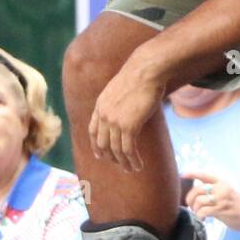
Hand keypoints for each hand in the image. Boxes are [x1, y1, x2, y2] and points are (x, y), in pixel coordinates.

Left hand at [89, 54, 166, 172]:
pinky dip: (133, 160)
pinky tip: (138, 165)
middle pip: (103, 144)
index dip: (96, 145)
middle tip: (120, 166)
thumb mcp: (120, 89)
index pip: (93, 131)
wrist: (146, 70)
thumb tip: (125, 110)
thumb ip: (117, 102)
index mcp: (100, 105)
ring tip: (132, 169)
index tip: (100, 156)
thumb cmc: (139, 76)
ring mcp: (115, 121)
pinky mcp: (129, 126)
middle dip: (111, 157)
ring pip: (116, 150)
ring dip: (124, 162)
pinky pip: (128, 149)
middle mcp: (104, 115)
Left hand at [183, 171, 239, 232]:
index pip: (205, 175)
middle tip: (190, 206)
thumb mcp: (226, 194)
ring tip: (198, 213)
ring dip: (195, 209)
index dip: (193, 174)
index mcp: (223, 183)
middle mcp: (222, 189)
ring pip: (199, 201)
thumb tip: (196, 189)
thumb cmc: (236, 207)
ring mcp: (223, 199)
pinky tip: (203, 218)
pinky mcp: (223, 210)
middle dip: (190, 199)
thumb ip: (213, 191)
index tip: (183, 174)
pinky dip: (200, 215)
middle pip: (198, 190)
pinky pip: (204, 211)